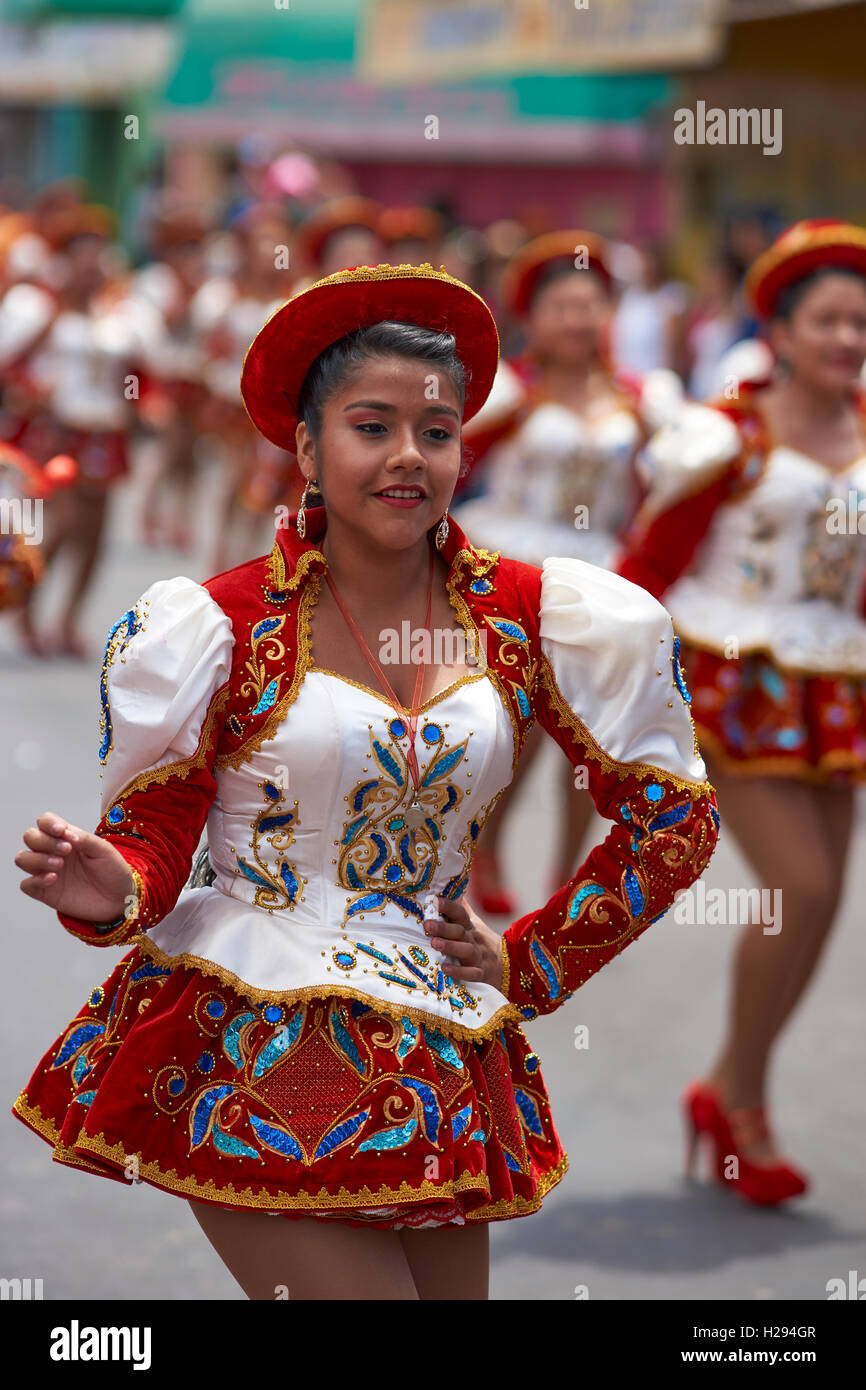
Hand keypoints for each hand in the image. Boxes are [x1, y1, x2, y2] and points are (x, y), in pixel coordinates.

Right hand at [15, 811, 136, 923]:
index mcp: (66, 838)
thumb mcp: (103, 850)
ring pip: (23, 859)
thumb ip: (84, 839)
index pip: (45, 822)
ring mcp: (47, 872)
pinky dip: (35, 880)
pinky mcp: (46, 893)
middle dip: (44, 841)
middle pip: (30, 837)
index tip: (62, 831)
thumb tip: (65, 832)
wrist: (120, 898)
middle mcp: (53, 852)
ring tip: (60, 865)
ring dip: (37, 859)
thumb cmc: (112, 870)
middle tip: (66, 851)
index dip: (48, 823)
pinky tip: (53, 878)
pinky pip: (26, 885)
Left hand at [423, 895, 503, 991]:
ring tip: (434, 943)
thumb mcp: (474, 923)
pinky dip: (459, 972)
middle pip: (459, 931)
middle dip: (444, 927)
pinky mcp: (481, 973)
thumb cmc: (482, 941)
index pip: (460, 913)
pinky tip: (445, 969)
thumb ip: (461, 908)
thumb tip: (450, 887)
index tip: (435, 900)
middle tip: (427, 924)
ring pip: (465, 950)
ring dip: (450, 946)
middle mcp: (474, 939)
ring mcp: (479, 957)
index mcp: (470, 926)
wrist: (508, 964)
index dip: (448, 906)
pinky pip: (472, 973)